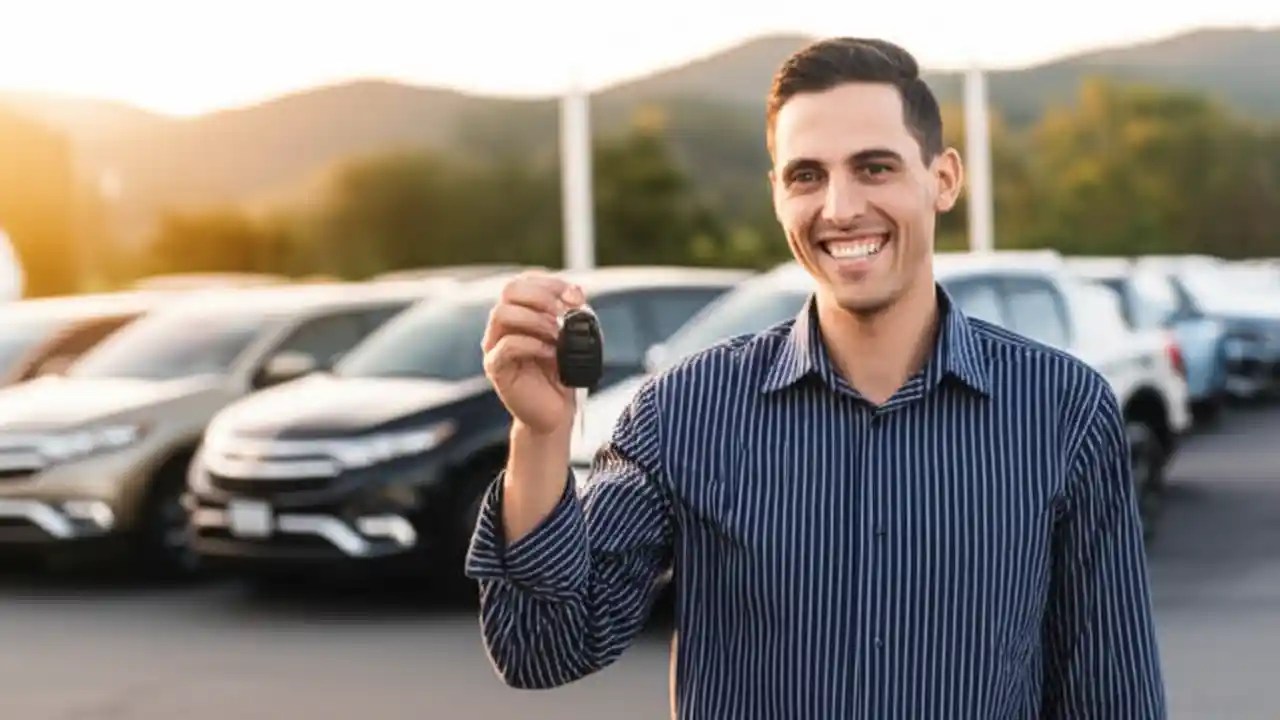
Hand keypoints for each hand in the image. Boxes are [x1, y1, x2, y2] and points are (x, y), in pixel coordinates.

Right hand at [482, 271, 584, 434]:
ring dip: (535, 319)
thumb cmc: (562, 372)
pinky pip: (506, 346)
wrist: (555, 411)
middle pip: (510, 289)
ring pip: (502, 313)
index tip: (575, 297)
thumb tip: (576, 294)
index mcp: (520, 312)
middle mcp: (503, 325)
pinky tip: (550, 353)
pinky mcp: (496, 368)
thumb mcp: (573, 337)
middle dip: (541, 295)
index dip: (551, 283)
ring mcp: (495, 345)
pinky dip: (532, 344)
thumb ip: (574, 313)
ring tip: (557, 334)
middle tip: (562, 312)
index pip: (525, 280)